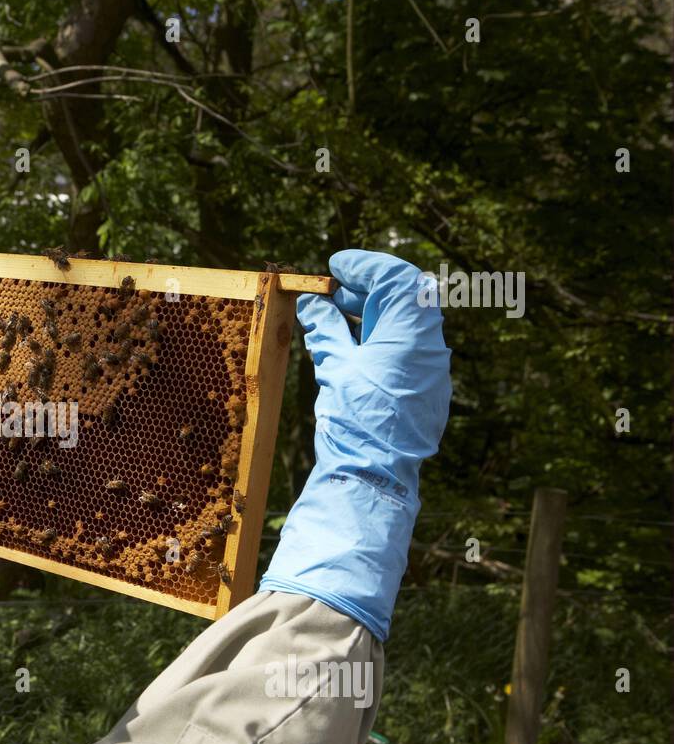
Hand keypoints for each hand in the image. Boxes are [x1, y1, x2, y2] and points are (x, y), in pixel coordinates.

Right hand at [258, 249, 450, 639]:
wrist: (375, 478)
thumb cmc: (356, 422)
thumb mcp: (334, 368)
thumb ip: (326, 331)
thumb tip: (312, 305)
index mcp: (413, 334)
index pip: (397, 278)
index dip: (365, 265)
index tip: (336, 266)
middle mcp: (430, 347)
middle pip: (406, 298)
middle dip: (369, 289)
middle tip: (334, 291)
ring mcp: (431, 370)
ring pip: (407, 325)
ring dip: (374, 314)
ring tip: (337, 316)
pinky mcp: (424, 390)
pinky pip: (407, 350)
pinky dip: (381, 339)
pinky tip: (352, 347)